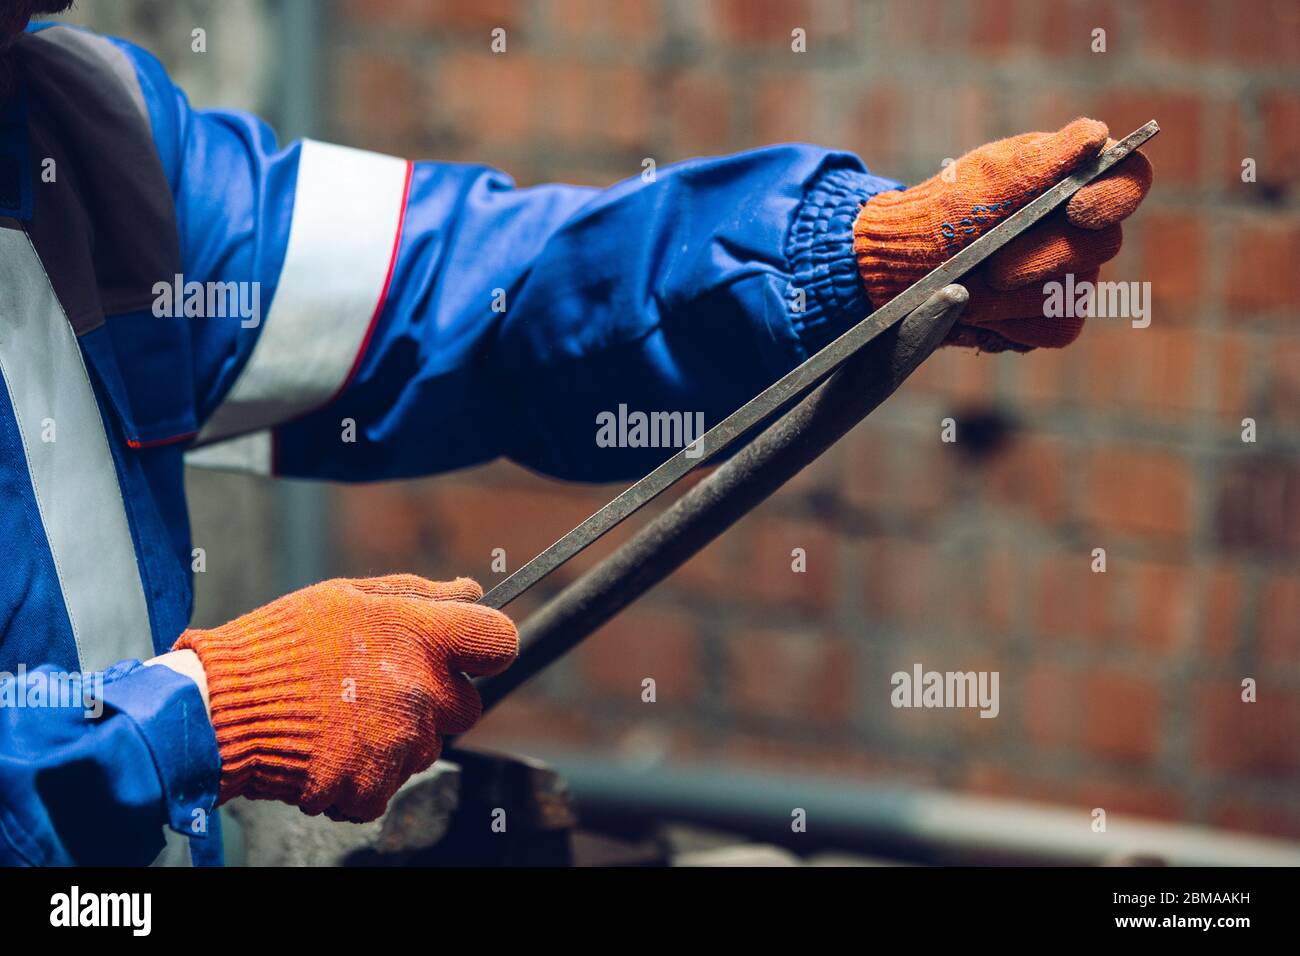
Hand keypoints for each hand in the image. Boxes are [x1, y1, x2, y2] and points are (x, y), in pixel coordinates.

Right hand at [173, 575, 516, 822]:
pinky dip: (363, 777)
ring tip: (344, 718)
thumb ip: (419, 594)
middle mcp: (420, 691)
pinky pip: (388, 787)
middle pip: (467, 706)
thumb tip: (473, 591)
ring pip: (427, 748)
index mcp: (421, 636)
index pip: (499, 642)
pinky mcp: (371, 786)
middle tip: (382, 688)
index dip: (486, 647)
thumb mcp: (348, 596)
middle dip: (436, 699)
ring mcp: (399, 743)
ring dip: (398, 739)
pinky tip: (330, 749)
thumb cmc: (280, 643)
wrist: (219, 708)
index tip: (468, 652)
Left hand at [853, 117, 1151, 350]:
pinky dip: (1011, 324)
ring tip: (969, 286)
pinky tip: (979, 311)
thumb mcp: (985, 181)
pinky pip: (1055, 328)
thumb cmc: (946, 212)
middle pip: (1102, 246)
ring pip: (1072, 294)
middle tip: (995, 268)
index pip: (1130, 180)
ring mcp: (1074, 275)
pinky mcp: (1054, 318)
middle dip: (1042, 258)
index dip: (1115, 197)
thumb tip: (1094, 136)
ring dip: (1010, 297)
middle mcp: (1085, 228)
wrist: (905, 266)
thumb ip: (1039, 162)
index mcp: (1076, 178)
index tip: (1075, 209)